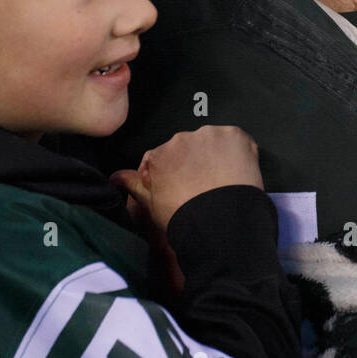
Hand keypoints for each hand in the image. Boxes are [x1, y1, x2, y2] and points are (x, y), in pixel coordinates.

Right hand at [111, 125, 262, 231]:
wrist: (218, 222)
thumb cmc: (184, 217)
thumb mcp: (151, 203)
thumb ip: (132, 184)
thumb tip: (116, 177)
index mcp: (160, 154)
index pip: (164, 157)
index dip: (173, 173)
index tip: (182, 188)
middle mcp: (182, 139)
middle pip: (189, 148)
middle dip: (195, 163)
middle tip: (205, 187)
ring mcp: (210, 135)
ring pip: (213, 143)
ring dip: (217, 156)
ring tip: (223, 182)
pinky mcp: (235, 136)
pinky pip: (238, 140)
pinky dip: (240, 153)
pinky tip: (238, 173)